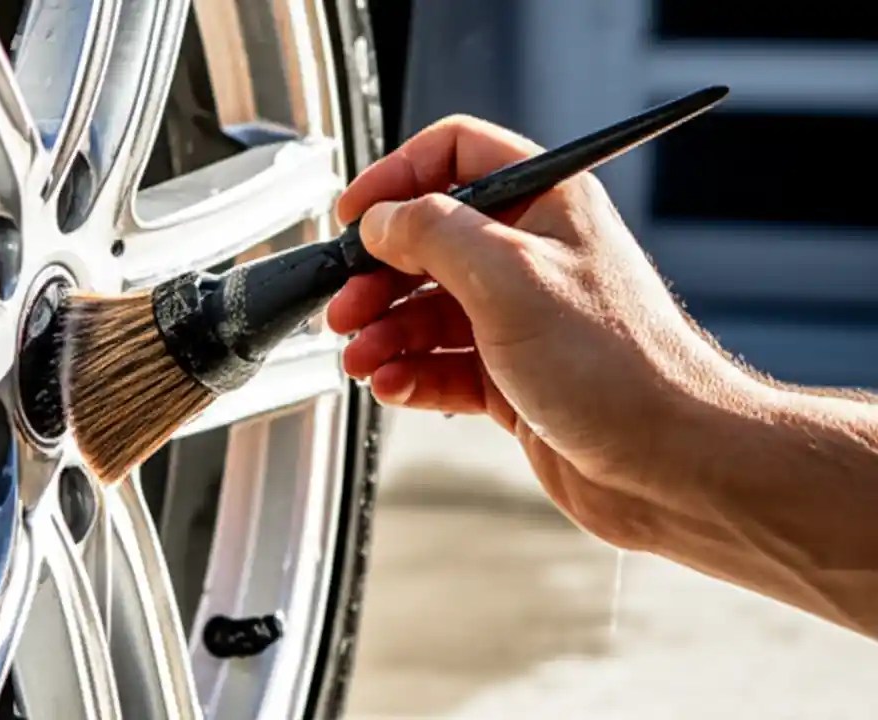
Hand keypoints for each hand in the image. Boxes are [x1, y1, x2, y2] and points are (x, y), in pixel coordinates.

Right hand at [327, 115, 758, 547]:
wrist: (672, 463)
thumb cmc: (619, 367)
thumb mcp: (509, 278)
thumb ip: (434, 235)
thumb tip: (382, 219)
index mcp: (544, 205)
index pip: (455, 156)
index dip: (397, 178)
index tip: (354, 214)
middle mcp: (530, 256)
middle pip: (429, 241)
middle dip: (378, 273)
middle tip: (345, 304)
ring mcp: (521, 319)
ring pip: (428, 309)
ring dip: (385, 331)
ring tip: (360, 356)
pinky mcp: (513, 378)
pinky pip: (443, 365)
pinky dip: (410, 374)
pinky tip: (392, 386)